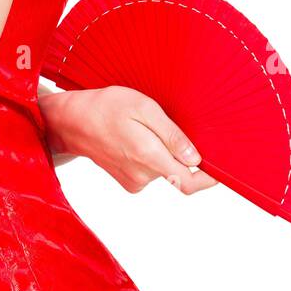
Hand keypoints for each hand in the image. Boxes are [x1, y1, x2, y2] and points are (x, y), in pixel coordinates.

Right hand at [48, 85, 218, 195]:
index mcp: (149, 156)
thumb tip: (195, 158)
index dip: (209, 179)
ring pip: (163, 170)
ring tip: (144, 128)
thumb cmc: (106, 108)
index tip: (219, 168)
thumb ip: (171, 135)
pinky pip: (150, 171)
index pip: (189, 182)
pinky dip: (151, 156)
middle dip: (181, 154)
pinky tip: (136, 138)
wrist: (71, 122)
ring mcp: (134, 181)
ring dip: (163, 153)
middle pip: (178, 173)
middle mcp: (142, 175)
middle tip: (168, 128)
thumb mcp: (143, 108)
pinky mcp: (127, 181)